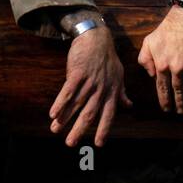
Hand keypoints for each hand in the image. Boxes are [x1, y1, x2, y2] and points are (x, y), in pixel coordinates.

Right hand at [49, 25, 132, 146]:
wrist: (96, 37)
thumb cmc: (107, 58)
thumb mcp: (119, 75)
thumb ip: (122, 93)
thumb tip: (129, 106)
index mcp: (112, 92)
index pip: (108, 115)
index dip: (103, 130)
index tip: (98, 144)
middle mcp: (101, 89)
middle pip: (89, 114)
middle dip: (79, 130)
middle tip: (70, 144)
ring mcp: (89, 82)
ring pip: (75, 104)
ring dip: (64, 119)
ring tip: (55, 130)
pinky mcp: (77, 73)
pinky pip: (67, 91)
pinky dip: (60, 103)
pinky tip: (53, 114)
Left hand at [137, 5, 182, 112]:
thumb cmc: (166, 29)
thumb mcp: (149, 42)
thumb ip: (145, 60)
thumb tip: (151, 76)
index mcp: (162, 64)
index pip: (163, 88)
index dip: (165, 101)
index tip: (167, 109)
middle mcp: (177, 68)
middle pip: (179, 91)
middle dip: (180, 104)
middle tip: (181, 112)